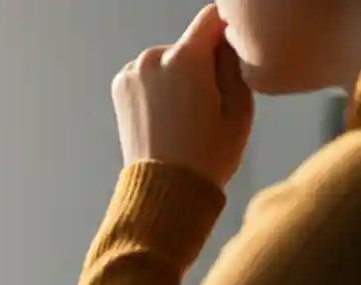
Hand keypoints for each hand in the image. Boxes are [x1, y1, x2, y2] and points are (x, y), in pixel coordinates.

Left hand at [111, 4, 252, 188]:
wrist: (166, 190)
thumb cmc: (208, 155)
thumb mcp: (240, 107)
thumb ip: (235, 63)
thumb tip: (226, 39)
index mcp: (185, 58)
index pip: (212, 18)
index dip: (228, 29)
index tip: (234, 49)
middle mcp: (153, 58)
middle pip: (189, 42)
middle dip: (203, 62)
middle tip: (210, 103)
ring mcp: (132, 72)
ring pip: (169, 59)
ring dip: (179, 74)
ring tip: (186, 115)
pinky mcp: (120, 86)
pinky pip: (150, 74)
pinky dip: (159, 86)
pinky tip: (167, 116)